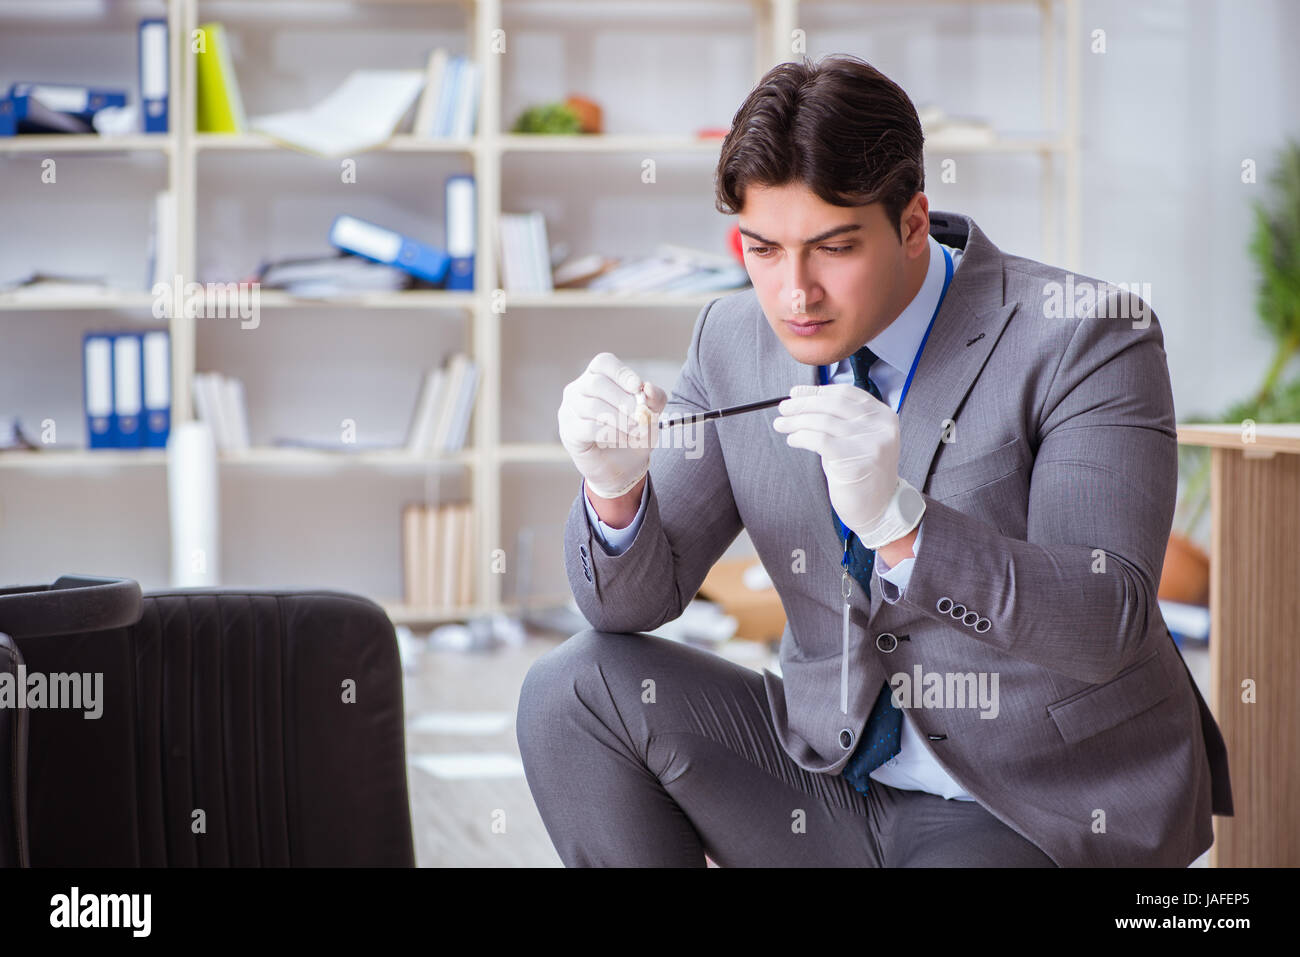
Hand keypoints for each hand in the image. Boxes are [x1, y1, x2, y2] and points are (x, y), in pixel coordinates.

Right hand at [558, 352, 668, 498]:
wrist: (623, 467)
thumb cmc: (633, 433)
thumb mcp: (651, 414)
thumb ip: (654, 399)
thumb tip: (647, 387)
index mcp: (596, 377)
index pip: (603, 363)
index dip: (621, 373)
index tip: (637, 388)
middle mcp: (578, 389)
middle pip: (596, 384)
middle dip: (623, 399)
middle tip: (640, 416)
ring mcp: (569, 410)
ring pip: (592, 406)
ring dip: (619, 419)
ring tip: (635, 430)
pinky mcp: (569, 432)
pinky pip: (588, 427)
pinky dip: (610, 433)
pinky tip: (622, 439)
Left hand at [772, 382, 924, 548]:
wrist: (878, 509)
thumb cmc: (862, 474)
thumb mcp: (858, 440)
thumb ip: (839, 420)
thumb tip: (804, 400)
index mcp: (883, 416)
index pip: (846, 393)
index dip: (817, 391)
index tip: (796, 393)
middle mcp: (880, 426)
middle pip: (833, 404)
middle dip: (803, 404)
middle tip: (783, 408)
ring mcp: (869, 442)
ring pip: (823, 421)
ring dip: (796, 421)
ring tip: (781, 424)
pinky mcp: (855, 459)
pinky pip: (819, 439)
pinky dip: (801, 436)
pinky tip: (793, 439)